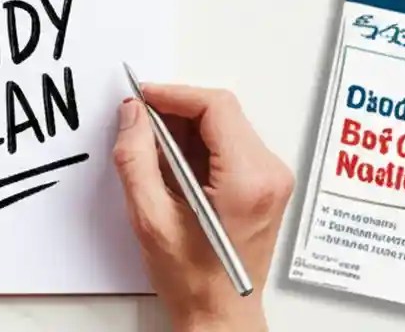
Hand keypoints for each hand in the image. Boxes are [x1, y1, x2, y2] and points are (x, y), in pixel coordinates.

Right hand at [113, 85, 294, 331]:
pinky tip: (173, 166)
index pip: (216, 107)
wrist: (221, 315)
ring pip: (223, 127)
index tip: (143, 98)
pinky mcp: (264, 185)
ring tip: (153, 153)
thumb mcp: (151, 218)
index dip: (174, 95)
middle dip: (176, 112)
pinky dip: (197, 146)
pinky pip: (229, 146)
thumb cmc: (193, 280)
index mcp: (248, 180)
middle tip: (140, 124)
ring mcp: (271, 179)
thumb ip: (136, 158)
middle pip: (221, 113)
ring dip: (185, 130)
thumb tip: (133, 115)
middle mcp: (269, 175)